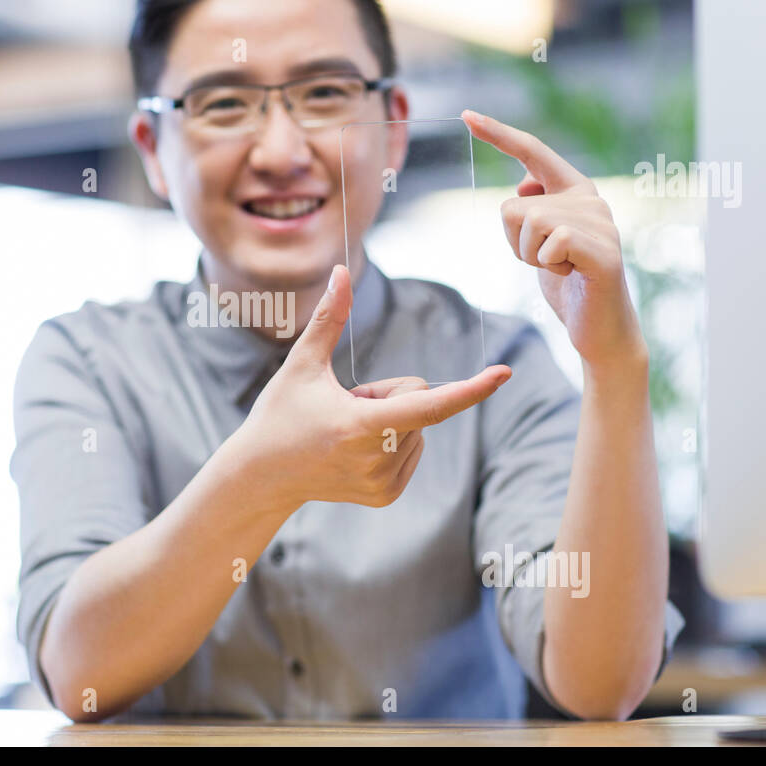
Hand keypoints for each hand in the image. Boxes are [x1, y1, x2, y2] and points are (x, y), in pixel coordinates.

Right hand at [233, 264, 511, 509]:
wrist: (261, 476)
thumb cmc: (279, 415)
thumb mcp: (301, 364)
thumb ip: (329, 317)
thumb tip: (340, 270)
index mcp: (360, 426)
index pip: (429, 404)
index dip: (470, 388)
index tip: (504, 374)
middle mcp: (377, 459)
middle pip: (420, 401)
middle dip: (391, 393)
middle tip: (343, 407)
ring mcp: (383, 483)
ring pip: (419, 427)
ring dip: (389, 419)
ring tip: (343, 430)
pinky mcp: (385, 495)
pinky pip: (414, 449)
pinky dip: (392, 441)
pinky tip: (353, 449)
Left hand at [462, 110, 647, 371]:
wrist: (598, 328)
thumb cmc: (567, 283)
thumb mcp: (542, 241)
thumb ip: (534, 210)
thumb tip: (523, 186)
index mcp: (574, 190)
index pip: (533, 152)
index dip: (499, 134)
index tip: (468, 115)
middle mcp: (591, 198)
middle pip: (513, 206)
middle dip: (516, 244)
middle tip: (548, 263)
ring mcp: (600, 222)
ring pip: (527, 224)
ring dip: (530, 256)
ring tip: (561, 269)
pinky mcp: (603, 249)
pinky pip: (548, 244)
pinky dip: (546, 267)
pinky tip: (571, 276)